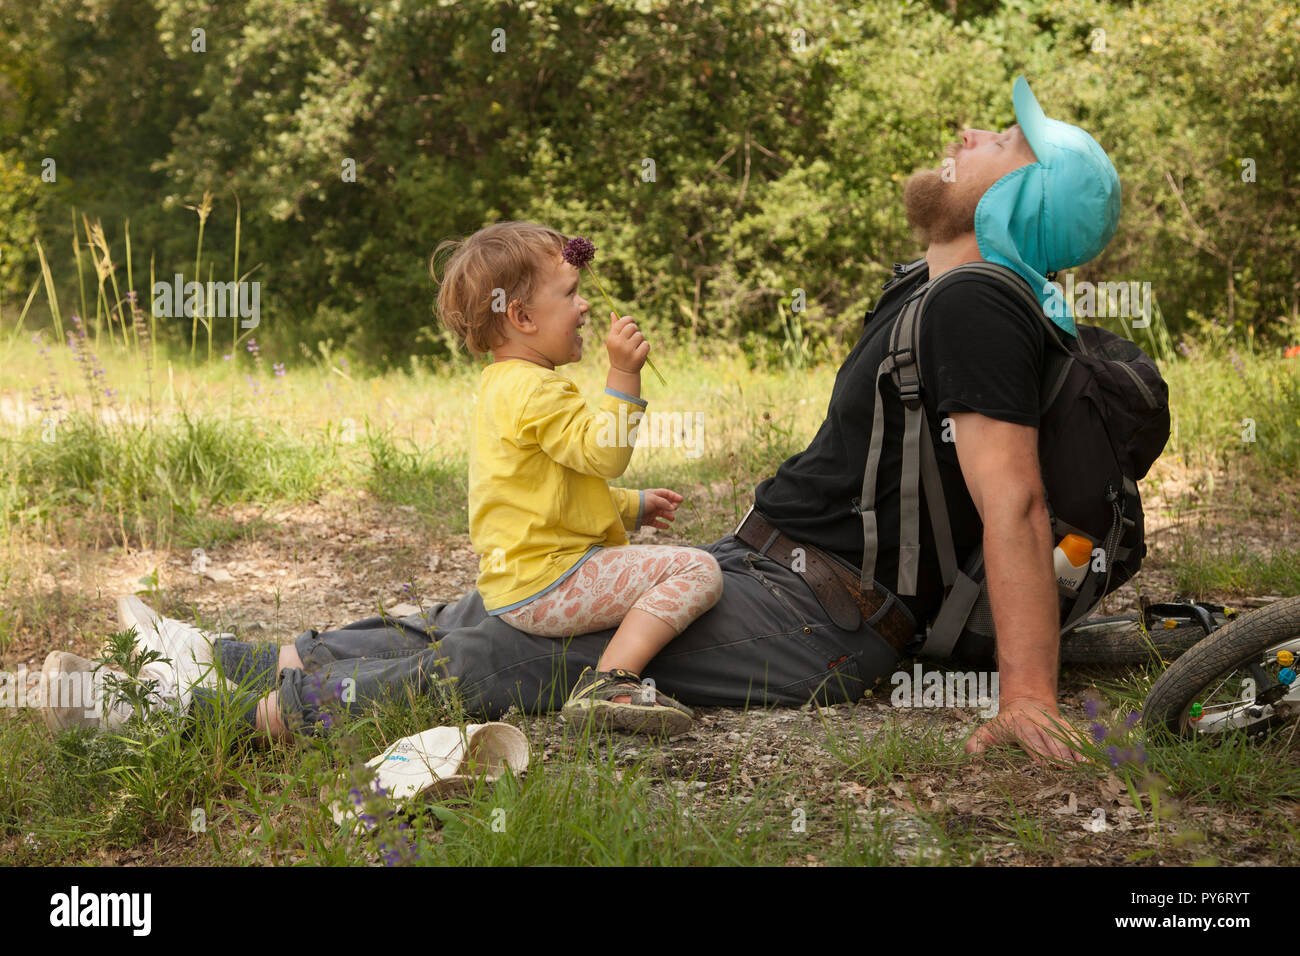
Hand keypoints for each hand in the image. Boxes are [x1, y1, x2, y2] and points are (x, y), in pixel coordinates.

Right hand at [606, 311, 649, 373]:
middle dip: (635, 330)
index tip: (633, 321)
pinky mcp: (637, 357)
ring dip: (640, 339)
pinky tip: (640, 352)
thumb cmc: (618, 353)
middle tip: (634, 336)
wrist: (622, 371)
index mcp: (612, 338)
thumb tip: (613, 313)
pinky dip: (645, 347)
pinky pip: (646, 344)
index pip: (623, 321)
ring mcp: (628, 351)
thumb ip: (614, 327)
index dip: (630, 319)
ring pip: (640, 335)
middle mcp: (619, 343)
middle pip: (632, 327)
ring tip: (635, 346)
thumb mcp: (613, 341)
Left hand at [640, 489, 682, 530]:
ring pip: (662, 513)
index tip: (681, 500)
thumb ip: (664, 503)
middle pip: (665, 504)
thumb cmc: (641, 502)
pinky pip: (656, 522)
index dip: (674, 496)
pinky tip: (667, 526)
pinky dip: (662, 525)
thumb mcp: (654, 499)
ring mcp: (650, 511)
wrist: (628, 511)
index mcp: (654, 494)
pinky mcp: (647, 520)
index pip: (666, 494)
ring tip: (672, 519)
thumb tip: (673, 507)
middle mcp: (653, 503)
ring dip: (668, 516)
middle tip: (676, 508)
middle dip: (672, 506)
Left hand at [964, 697, 1087, 763]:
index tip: (1047, 767)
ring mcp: (1056, 725)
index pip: (1032, 741)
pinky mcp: (1067, 727)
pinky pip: (1079, 737)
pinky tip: (1094, 761)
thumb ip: (976, 744)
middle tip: (1068, 772)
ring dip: (1077, 752)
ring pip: (1068, 738)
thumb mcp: (987, 731)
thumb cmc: (1005, 724)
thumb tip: (971, 758)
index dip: (1040, 754)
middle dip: (1061, 756)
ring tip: (1086, 768)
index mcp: (1021, 726)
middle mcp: (1041, 725)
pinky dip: (1087, 748)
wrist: (1026, 703)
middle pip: (1053, 741)